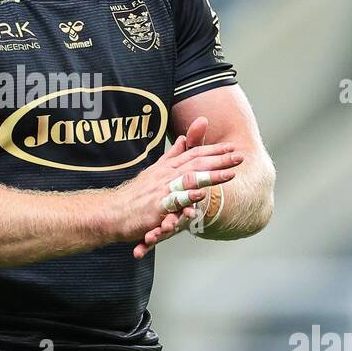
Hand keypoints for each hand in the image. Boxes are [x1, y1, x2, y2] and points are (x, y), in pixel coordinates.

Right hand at [103, 115, 239, 256]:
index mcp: (166, 168)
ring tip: (230, 173)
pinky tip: (201, 193)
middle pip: (196, 164)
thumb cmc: (135, 195)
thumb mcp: (155, 171)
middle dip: (219, 160)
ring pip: (188, 180)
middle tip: (239, 156)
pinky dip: (186, 196)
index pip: (193, 154)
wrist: (112, 213)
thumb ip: (172, 156)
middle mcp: (165, 176)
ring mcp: (160, 191)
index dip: (213, 150)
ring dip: (210, 176)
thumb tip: (184, 138)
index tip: (232, 147)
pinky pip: (172, 201)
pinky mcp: (155, 208)